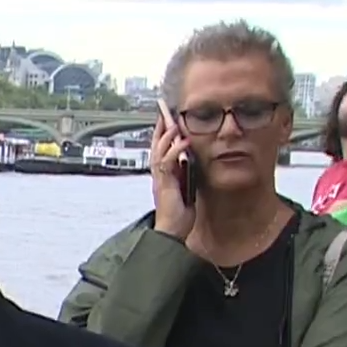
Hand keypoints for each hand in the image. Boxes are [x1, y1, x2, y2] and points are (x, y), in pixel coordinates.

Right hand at [150, 113, 195, 239]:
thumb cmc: (178, 216)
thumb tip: (191, 163)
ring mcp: (159, 180)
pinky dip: (174, 150)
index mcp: (163, 177)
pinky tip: (182, 142)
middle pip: (155, 148)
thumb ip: (186, 177)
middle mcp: (158, 177)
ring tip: (173, 124)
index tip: (167, 122)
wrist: (172, 231)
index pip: (160, 152)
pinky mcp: (164, 184)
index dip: (162, 137)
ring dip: (166, 137)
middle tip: (164, 114)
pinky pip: (167, 163)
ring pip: (158, 152)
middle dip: (160, 131)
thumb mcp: (186, 191)